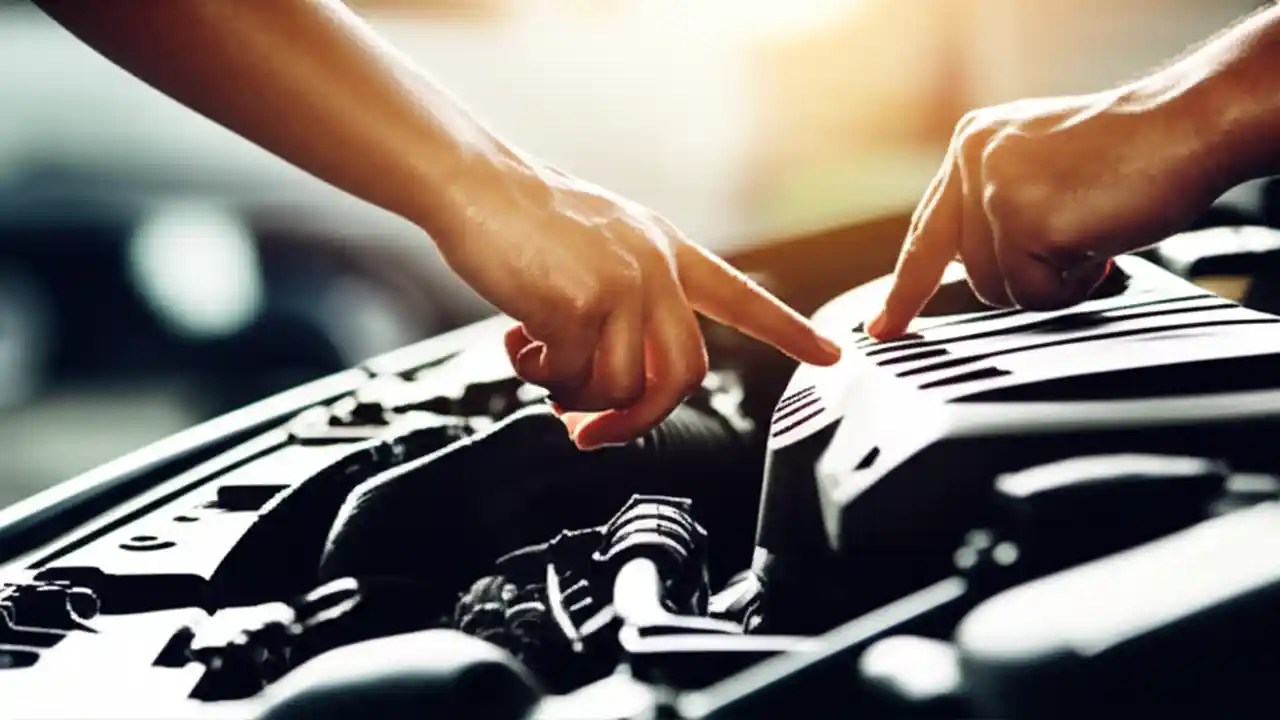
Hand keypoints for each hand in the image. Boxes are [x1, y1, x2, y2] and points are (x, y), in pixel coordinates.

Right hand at [432, 158, 841, 448]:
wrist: (476, 184)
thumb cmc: (527, 219)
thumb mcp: (601, 248)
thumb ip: (623, 308)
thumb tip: (608, 392)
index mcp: (667, 252)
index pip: (741, 297)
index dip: (788, 331)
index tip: (830, 354)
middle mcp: (655, 269)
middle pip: (681, 375)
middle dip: (637, 420)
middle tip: (594, 432)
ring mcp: (621, 286)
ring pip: (619, 387)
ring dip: (573, 394)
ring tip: (539, 361)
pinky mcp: (578, 304)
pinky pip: (570, 377)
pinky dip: (539, 375)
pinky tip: (518, 343)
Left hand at [867, 87, 1224, 339]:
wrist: (1187, 126)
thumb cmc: (1131, 149)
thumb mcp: (1039, 163)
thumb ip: (994, 202)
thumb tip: (972, 259)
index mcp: (971, 145)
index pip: (926, 232)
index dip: (906, 288)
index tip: (881, 329)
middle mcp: (972, 163)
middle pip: (969, 271)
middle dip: (1023, 273)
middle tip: (1075, 240)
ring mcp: (995, 193)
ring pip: (998, 289)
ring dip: (1051, 278)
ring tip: (1089, 233)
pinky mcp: (1025, 224)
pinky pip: (1034, 295)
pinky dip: (1071, 286)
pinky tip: (1098, 244)